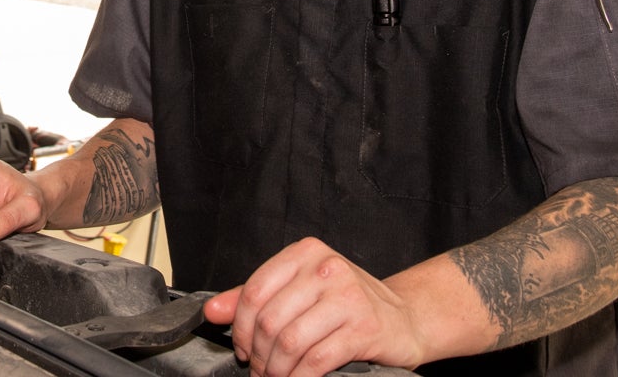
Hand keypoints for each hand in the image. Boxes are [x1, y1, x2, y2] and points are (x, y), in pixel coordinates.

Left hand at [203, 237, 422, 376]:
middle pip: (269, 320)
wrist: (405, 318)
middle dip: (258, 355)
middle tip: (260, 371)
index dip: (240, 327)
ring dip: (276, 371)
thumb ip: (256, 297)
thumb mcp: (301, 289)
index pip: (255, 290)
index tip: (243, 348)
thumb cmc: (348, 303)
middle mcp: (326, 268)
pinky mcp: (363, 329)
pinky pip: (316, 361)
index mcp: (306, 253)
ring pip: (289, 342)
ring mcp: (347, 297)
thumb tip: (212, 310)